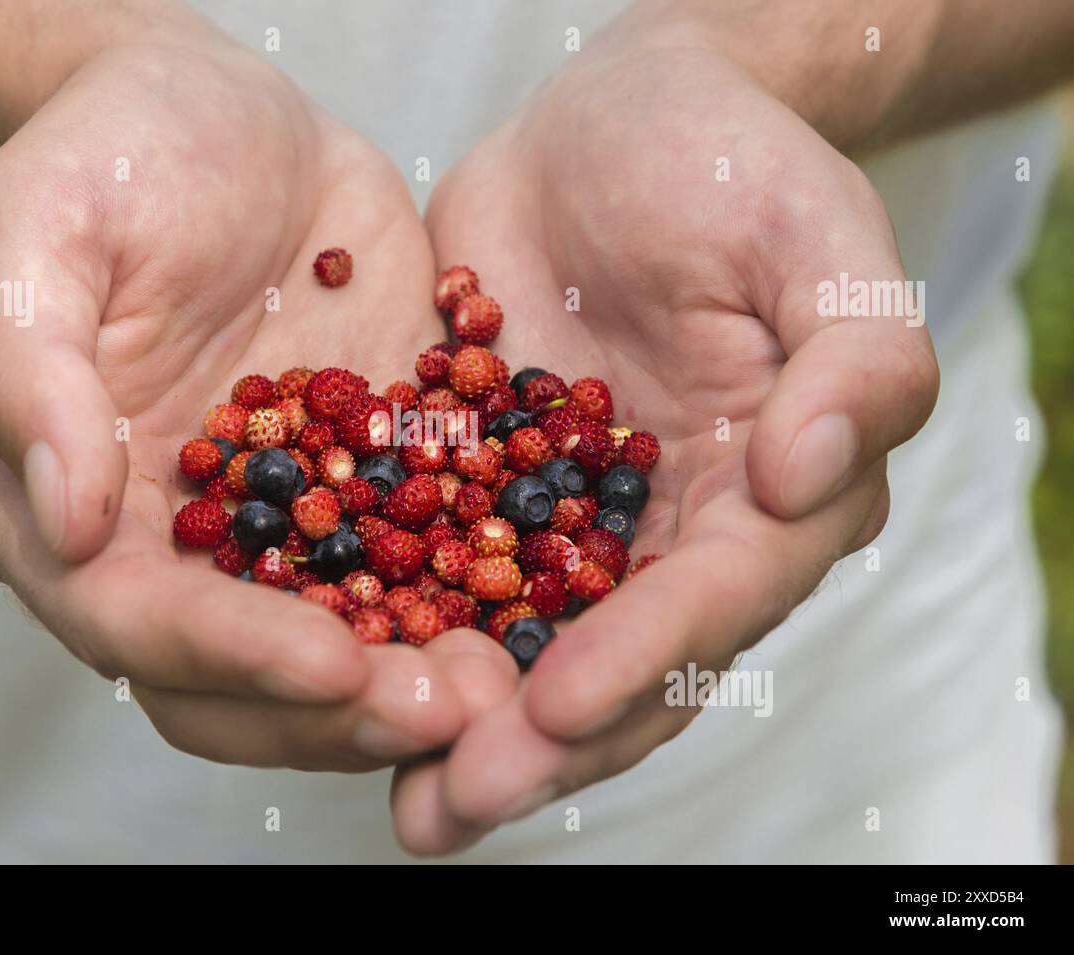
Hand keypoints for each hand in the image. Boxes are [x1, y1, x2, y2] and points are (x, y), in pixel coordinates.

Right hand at [0, 26, 515, 771]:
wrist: (230, 120)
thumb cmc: (113, 153)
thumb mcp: (36, 228)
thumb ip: (27, 370)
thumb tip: (68, 523)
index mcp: (62, 505)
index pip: (136, 619)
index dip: (234, 655)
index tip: (335, 667)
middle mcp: (167, 545)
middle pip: (237, 679)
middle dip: (339, 708)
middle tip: (454, 706)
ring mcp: (276, 525)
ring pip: (333, 649)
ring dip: (415, 680)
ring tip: (509, 684)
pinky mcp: (363, 489)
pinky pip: (414, 567)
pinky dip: (468, 601)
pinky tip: (540, 608)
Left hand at [392, 41, 937, 851]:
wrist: (611, 129)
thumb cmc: (733, 169)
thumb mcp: (820, 239)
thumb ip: (856, 359)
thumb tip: (811, 481)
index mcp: (772, 498)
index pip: (713, 601)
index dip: (640, 660)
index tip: (554, 706)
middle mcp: (675, 538)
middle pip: (619, 665)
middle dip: (542, 741)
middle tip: (454, 800)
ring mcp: (573, 526)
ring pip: (526, 647)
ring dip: (463, 727)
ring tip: (404, 802)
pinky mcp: (485, 493)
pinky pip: (440, 573)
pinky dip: (398, 633)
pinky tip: (335, 687)